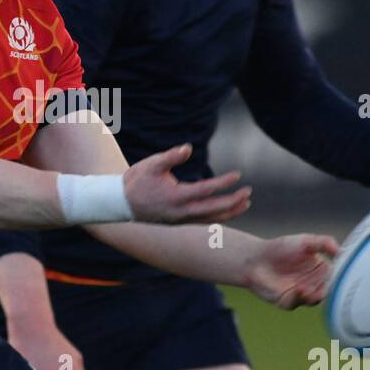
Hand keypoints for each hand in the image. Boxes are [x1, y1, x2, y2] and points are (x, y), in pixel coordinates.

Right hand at [123, 143, 251, 224]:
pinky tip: (228, 210)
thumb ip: (171, 156)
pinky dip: (218, 216)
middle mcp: (180, 212)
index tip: (237, 175)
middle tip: (248, 191)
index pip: (206, 190)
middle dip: (233, 201)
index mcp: (175, 197)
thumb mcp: (152, 164)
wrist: (120, 203)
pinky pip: (204, 220)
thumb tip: (189, 148)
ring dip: (230, 211)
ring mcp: (180, 220)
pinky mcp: (179, 222)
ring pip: (211, 218)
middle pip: (213, 208)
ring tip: (246, 203)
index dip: (223, 183)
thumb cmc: (136, 180)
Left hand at [244, 233, 338, 309]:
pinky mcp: (289, 302)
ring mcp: (303, 294)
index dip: (343, 276)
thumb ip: (325, 243)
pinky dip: (301, 297)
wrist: (256, 259)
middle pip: (330, 290)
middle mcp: (316, 284)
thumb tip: (343, 251)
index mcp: (323, 270)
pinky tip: (301, 289)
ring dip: (316, 295)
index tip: (347, 274)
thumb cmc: (281, 248)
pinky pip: (299, 303)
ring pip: (316, 299)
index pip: (338, 276)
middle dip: (333, 290)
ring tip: (313, 288)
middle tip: (334, 286)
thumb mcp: (306, 241)